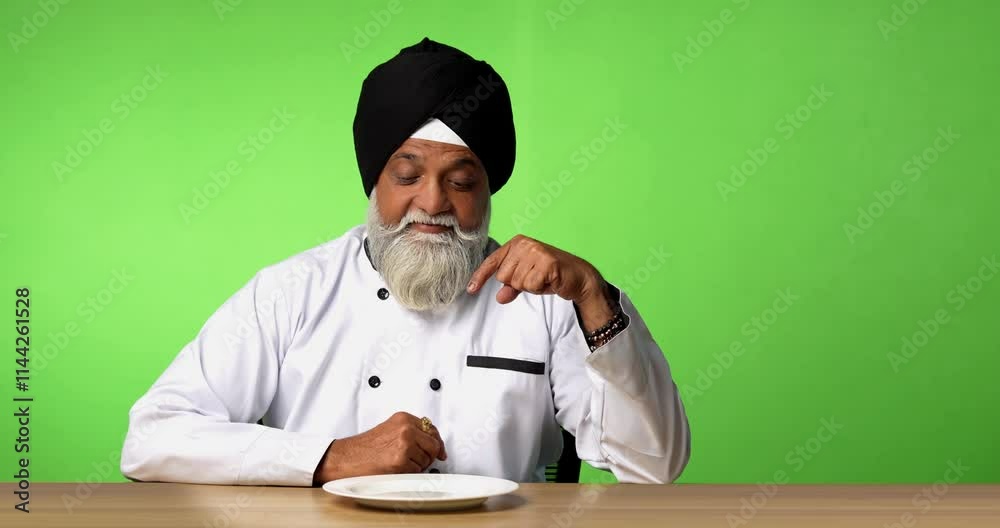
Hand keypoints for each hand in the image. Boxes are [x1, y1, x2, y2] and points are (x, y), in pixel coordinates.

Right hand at [312, 412, 446, 484]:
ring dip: (417, 466)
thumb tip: (433, 443)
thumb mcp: (390, 430)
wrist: (347, 458)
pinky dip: (409, 474)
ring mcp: (404, 443)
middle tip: (419, 462)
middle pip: (434, 444)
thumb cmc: (365, 448)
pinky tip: (395, 469)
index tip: (440, 451)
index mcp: (403, 418)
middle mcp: (406, 428)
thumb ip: (410, 432)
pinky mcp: (401, 460)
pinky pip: (417, 471)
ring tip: (399, 464)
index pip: (432, 429)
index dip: (437, 442)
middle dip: (430, 456)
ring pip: (427, 459)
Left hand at [467, 234, 613, 331]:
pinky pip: (531, 285)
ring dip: (531, 286)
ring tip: (544, 279)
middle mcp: (524, 244)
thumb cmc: (551, 276)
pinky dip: (540, 288)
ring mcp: (536, 251)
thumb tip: (500, 297)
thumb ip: (512, 286)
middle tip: (536, 278)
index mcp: (517, 243)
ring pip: (516, 281)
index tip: (471, 289)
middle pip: (503, 276)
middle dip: (518, 283)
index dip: (481, 276)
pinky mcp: (547, 262)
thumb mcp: (527, 281)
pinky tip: (550, 281)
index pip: (493, 261)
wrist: (579, 277)